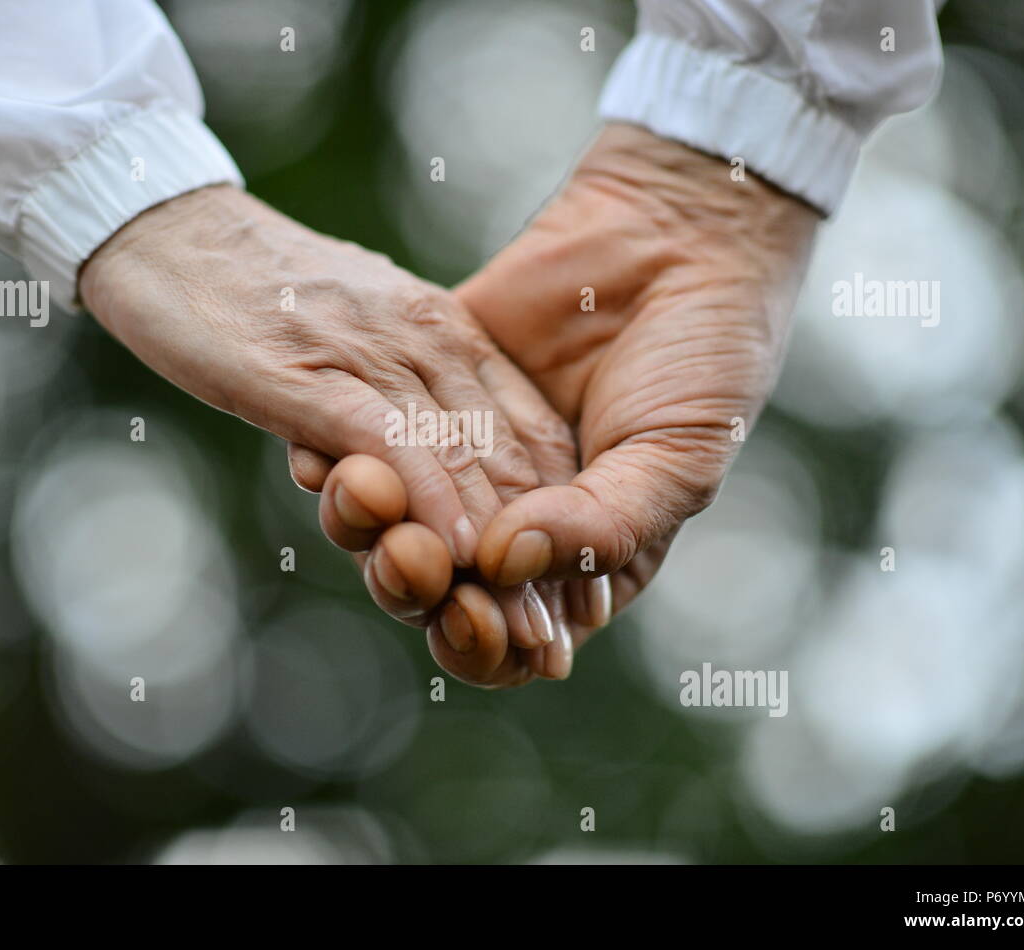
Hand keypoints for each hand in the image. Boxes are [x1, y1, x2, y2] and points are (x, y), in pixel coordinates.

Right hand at [79, 184, 576, 661]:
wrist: (169, 230)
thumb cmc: (256, 291)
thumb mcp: (358, 332)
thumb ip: (405, 385)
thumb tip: (437, 455)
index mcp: (445, 334)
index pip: (527, 430)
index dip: (558, 516)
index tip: (572, 591)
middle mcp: (428, 342)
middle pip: (507, 458)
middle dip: (539, 555)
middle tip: (557, 638)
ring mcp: (373, 355)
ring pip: (461, 458)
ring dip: (499, 549)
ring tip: (525, 624)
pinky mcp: (312, 372)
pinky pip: (391, 441)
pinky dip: (430, 501)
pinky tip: (455, 556)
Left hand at [288, 126, 819, 686]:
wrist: (673, 229)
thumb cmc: (702, 356)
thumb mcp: (677, 457)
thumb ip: (600, 527)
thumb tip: (502, 566)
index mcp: (582, 558)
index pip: (514, 639)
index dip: (482, 646)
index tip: (469, 620)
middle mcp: (517, 521)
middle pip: (439, 590)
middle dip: (412, 588)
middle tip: (410, 560)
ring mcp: (465, 459)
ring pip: (393, 523)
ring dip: (365, 529)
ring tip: (364, 498)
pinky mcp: (426, 395)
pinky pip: (367, 439)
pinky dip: (337, 457)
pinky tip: (321, 456)